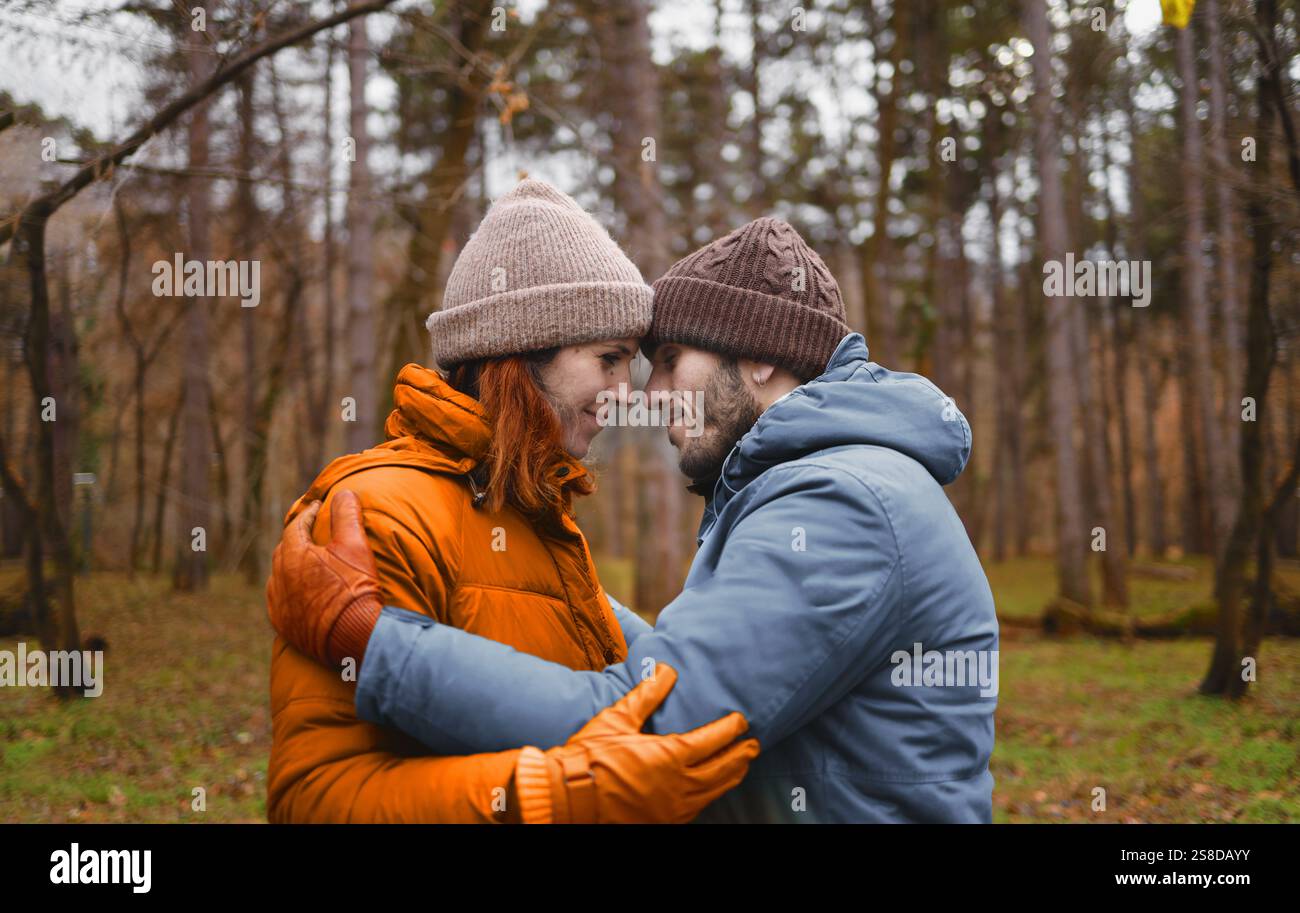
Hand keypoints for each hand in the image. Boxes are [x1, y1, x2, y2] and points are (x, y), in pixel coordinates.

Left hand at [266, 490, 383, 667]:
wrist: (354, 636)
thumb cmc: (355, 589)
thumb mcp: (356, 545)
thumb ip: (347, 514)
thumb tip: (344, 492)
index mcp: (293, 555)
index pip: (296, 525)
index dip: (309, 514)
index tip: (319, 508)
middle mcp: (279, 578)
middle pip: (284, 550)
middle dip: (297, 538)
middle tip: (311, 532)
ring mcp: (278, 604)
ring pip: (278, 576)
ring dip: (290, 566)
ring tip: (306, 563)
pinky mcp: (282, 625)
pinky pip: (279, 601)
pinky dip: (287, 591)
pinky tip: (298, 592)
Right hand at [513, 664, 759, 823]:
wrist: (569, 797)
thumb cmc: (591, 756)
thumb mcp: (618, 718)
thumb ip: (647, 694)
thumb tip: (666, 670)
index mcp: (670, 756)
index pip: (712, 740)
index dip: (730, 729)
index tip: (741, 720)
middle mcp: (678, 785)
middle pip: (722, 769)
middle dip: (741, 755)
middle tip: (753, 745)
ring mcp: (673, 808)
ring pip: (713, 792)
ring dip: (731, 777)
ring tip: (741, 766)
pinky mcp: (664, 822)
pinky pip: (697, 808)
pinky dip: (711, 796)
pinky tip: (712, 791)